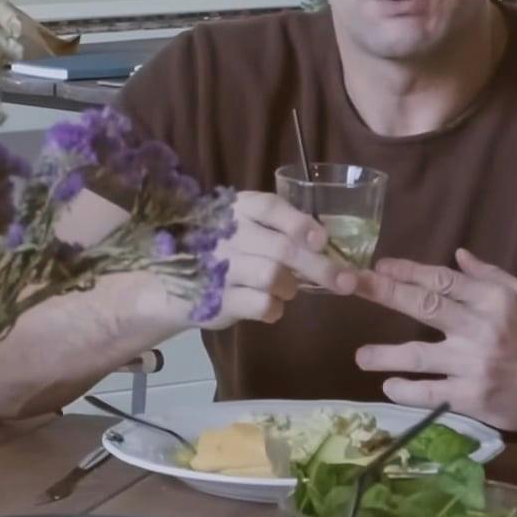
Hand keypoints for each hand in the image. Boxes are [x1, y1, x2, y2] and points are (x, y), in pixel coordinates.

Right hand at [194, 191, 338, 329]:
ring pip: (273, 276)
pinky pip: (261, 305)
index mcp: (237, 209)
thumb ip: (278, 228)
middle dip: (320, 267)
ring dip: (290, 286)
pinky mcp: (218, 299)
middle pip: (283, 249)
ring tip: (287, 289)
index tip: (322, 239)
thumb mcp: (243, 226)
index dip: (299, 222)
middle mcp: (228, 235)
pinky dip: (274, 308)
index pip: (271, 207)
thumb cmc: (220, 249)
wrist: (169, 282)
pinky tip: (270, 307)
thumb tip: (327, 242)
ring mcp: (221, 268)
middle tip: (347, 281)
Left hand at [344, 251, 516, 436]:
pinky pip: (429, 392)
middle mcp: (481, 328)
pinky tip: (389, 386)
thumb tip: (457, 254)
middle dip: (383, 292)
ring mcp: (474, 364)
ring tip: (360, 357)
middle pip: (422, 305)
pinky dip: (405, 389)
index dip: (408, 271)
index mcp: (495, 299)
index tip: (380, 266)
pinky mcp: (472, 397)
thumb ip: (492, 276)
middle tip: (351, 286)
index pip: (442, 279)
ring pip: (416, 355)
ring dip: (383, 354)